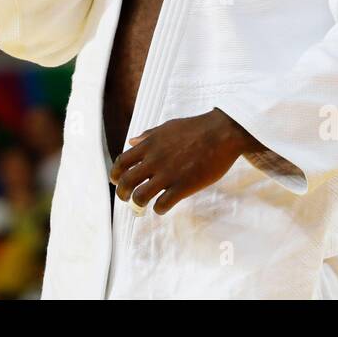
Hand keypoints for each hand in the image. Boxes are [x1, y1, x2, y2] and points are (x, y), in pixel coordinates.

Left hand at [109, 109, 258, 214]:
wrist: (222, 133)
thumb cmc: (196, 128)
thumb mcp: (167, 127)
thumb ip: (147, 136)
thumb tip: (131, 140)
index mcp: (149, 145)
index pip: (121, 162)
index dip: (115, 174)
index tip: (117, 181)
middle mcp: (154, 160)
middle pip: (126, 182)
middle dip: (122, 194)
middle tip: (126, 199)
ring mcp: (168, 174)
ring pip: (140, 196)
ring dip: (138, 204)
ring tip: (143, 206)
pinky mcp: (184, 186)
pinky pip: (162, 204)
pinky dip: (159, 209)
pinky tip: (163, 206)